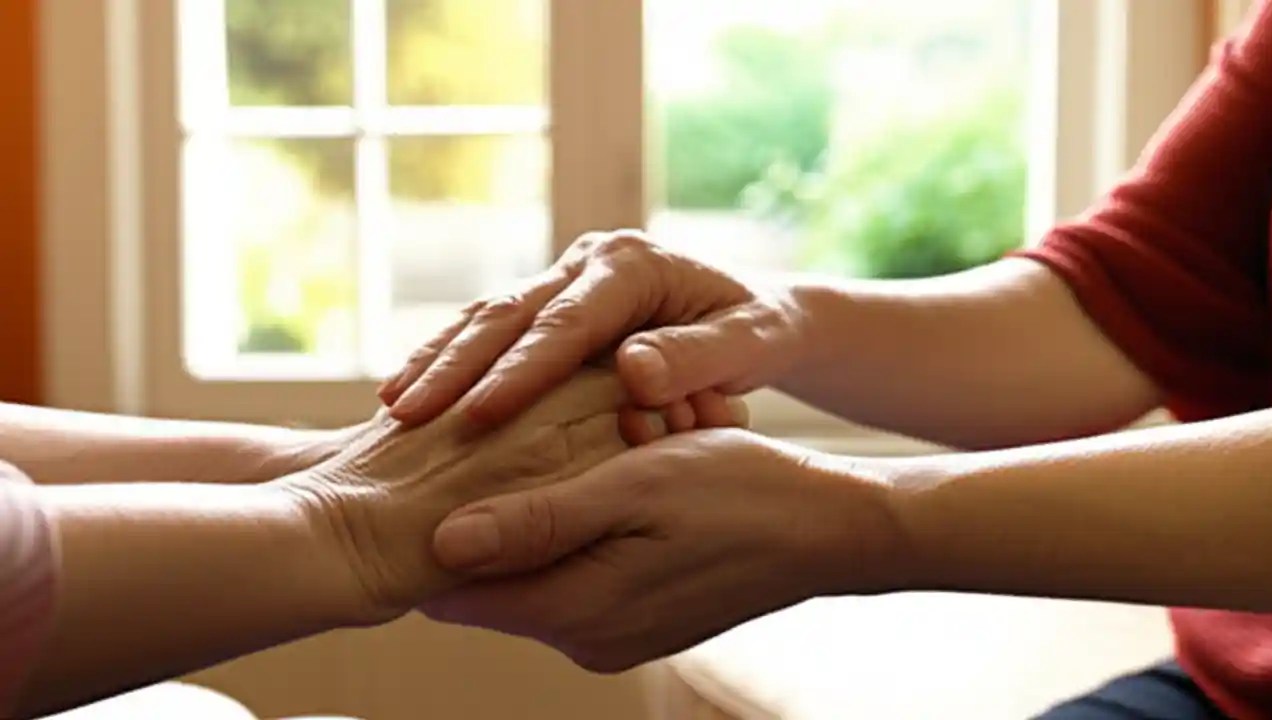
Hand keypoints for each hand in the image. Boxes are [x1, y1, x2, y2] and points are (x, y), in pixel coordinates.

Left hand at [277, 369, 745, 624]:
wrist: (828, 531)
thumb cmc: (739, 493)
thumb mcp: (636, 488)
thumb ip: (538, 521)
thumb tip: (439, 546)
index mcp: (577, 611)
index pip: (454, 593)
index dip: (423, 535)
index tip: (412, 473)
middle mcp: (585, 640)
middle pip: (487, 587)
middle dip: (471, 522)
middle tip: (460, 446)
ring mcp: (613, 637)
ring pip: (528, 580)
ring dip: (519, 524)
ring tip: (523, 453)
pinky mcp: (636, 623)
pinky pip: (569, 581)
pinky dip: (561, 536)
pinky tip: (576, 483)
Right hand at [378, 231, 807, 428]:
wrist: (758, 312)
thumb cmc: (759, 332)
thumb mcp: (752, 344)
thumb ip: (698, 356)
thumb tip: (632, 370)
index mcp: (633, 264)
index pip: (568, 322)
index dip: (523, 370)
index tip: (481, 415)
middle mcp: (588, 262)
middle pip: (510, 314)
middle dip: (456, 365)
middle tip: (406, 415)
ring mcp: (563, 279)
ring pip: (486, 319)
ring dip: (438, 362)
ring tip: (392, 409)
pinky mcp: (548, 304)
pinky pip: (489, 332)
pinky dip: (448, 362)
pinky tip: (409, 398)